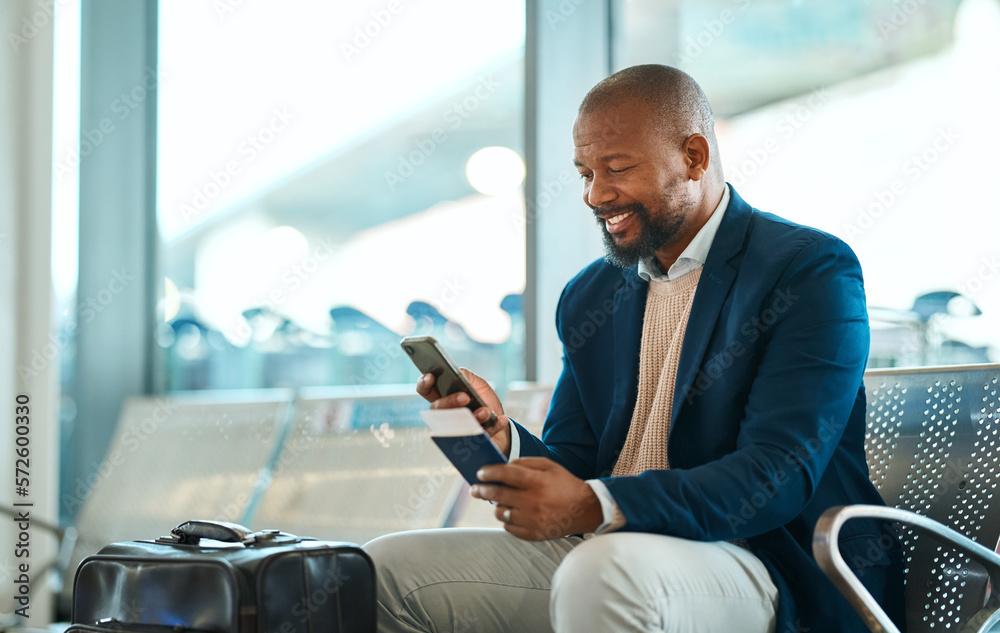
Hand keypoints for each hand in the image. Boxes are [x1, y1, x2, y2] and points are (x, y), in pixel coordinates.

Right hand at [415, 368, 511, 456]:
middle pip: (436, 409)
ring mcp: (456, 429)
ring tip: (486, 411)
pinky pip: (480, 435)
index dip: (424, 383)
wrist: (502, 424)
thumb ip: (467, 376)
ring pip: (455, 426)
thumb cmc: (484, 403)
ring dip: (473, 417)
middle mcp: (446, 414)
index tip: (430, 377)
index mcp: (444, 397)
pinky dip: (492, 426)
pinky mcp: (472, 442)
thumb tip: (458, 372)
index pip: (426, 390)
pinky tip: (501, 420)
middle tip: (465, 397)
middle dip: (450, 401)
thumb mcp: (478, 385)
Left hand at [471, 458, 603, 540]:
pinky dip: (507, 520)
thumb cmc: (564, 484)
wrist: (585, 510)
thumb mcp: (548, 466)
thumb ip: (525, 463)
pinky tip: (513, 513)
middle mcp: (533, 502)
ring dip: (498, 506)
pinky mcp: (533, 534)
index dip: (489, 472)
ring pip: (501, 513)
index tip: (480, 473)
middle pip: (498, 495)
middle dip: (482, 490)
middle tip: (475, 489)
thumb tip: (503, 467)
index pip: (506, 474)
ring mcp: (532, 520)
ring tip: (503, 501)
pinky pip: (509, 527)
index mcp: (537, 482)